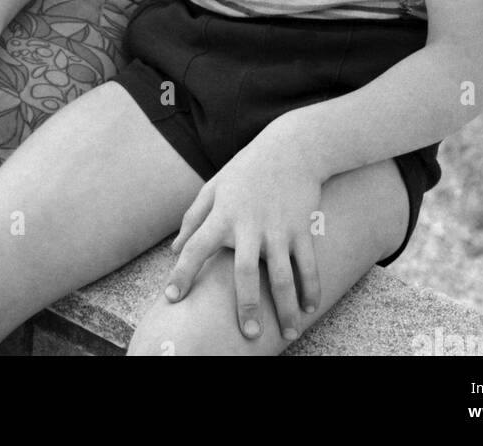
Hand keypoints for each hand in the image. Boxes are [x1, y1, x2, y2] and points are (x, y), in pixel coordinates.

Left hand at [165, 138, 322, 341]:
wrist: (291, 148)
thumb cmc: (246, 169)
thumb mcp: (214, 186)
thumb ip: (193, 218)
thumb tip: (175, 249)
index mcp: (223, 214)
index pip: (196, 246)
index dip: (182, 272)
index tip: (172, 298)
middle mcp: (250, 224)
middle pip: (245, 270)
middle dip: (246, 304)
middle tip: (247, 334)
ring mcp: (279, 227)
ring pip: (283, 275)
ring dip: (286, 307)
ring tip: (287, 334)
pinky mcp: (302, 227)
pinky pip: (308, 265)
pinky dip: (310, 288)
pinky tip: (308, 309)